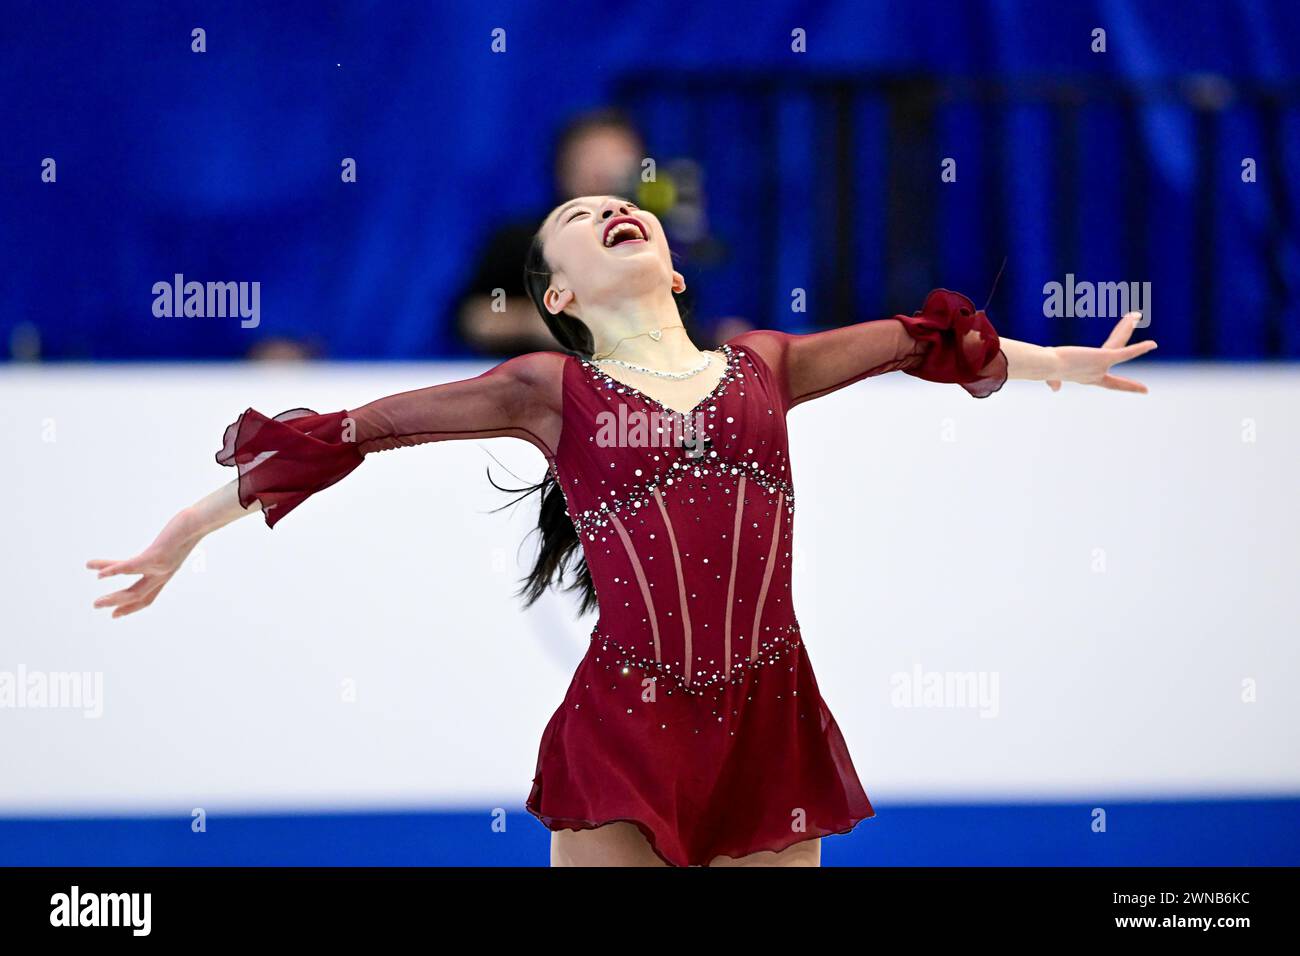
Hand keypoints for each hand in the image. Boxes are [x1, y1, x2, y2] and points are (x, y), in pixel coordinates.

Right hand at [87, 508, 203, 617]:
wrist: (200, 520)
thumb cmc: (187, 528)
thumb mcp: (173, 543)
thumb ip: (164, 549)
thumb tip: (160, 548)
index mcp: (165, 573)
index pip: (147, 597)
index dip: (131, 607)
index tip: (114, 614)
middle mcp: (163, 574)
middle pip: (138, 596)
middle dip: (117, 603)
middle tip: (96, 605)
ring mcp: (160, 568)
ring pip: (134, 590)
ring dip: (113, 598)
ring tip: (95, 603)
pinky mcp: (157, 556)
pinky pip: (131, 567)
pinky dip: (114, 571)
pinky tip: (99, 574)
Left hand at [1046, 312, 1156, 392]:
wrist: (1047, 364)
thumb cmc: (1046, 369)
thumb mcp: (1053, 377)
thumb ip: (1054, 382)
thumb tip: (1054, 388)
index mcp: (1088, 377)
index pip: (1111, 381)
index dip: (1126, 386)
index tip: (1143, 390)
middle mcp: (1098, 374)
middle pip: (1120, 353)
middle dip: (1134, 346)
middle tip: (1151, 345)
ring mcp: (1102, 366)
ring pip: (1119, 343)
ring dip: (1126, 327)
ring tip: (1135, 315)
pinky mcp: (1105, 358)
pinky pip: (1126, 352)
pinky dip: (1139, 348)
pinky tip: (1153, 344)